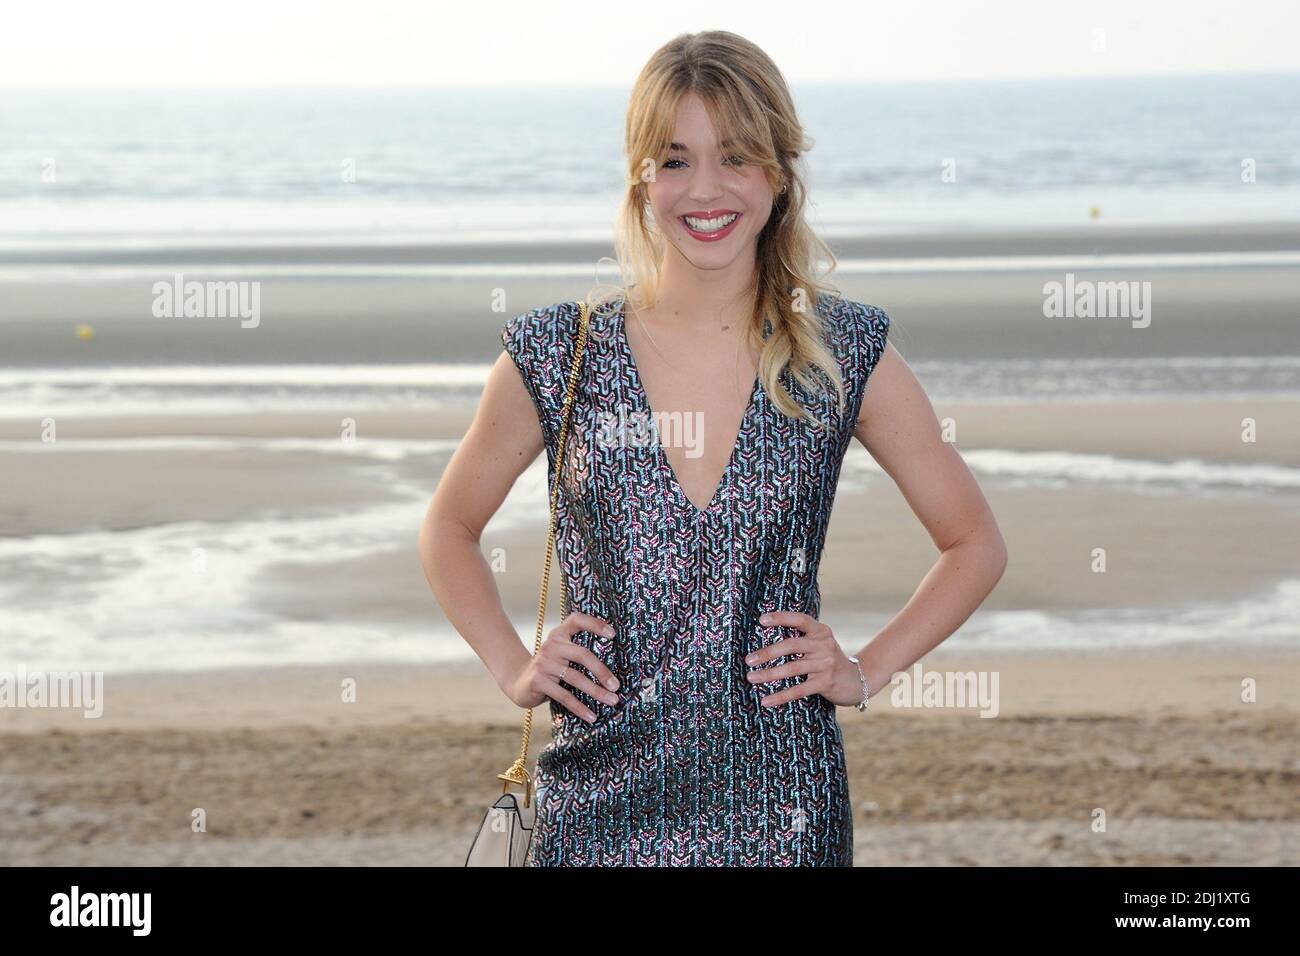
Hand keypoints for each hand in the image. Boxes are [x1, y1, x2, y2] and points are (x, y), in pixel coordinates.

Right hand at [506, 612, 621, 722]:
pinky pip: (564, 696)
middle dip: (602, 671)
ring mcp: (543, 663)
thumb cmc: (550, 669)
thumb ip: (579, 654)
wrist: (519, 683)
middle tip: (616, 686)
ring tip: (612, 701)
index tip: (613, 635)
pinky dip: (580, 708)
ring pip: (575, 678)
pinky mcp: (538, 681)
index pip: (576, 620)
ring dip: (596, 692)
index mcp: (559, 634)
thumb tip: (613, 672)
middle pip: (582, 654)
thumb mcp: (561, 655)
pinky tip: (591, 716)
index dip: (595, 624)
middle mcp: (551, 645)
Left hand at [744, 611, 864, 707]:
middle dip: (767, 652)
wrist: (858, 680)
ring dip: (769, 674)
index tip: (762, 620)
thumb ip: (801, 639)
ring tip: (751, 678)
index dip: (781, 618)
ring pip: (792, 668)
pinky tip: (766, 700)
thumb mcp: (819, 644)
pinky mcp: (826, 683)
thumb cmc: (828, 660)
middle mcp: (824, 645)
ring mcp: (826, 664)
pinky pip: (799, 689)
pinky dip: (781, 696)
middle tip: (748, 660)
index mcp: (821, 631)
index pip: (800, 620)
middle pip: (791, 645)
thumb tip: (764, 642)